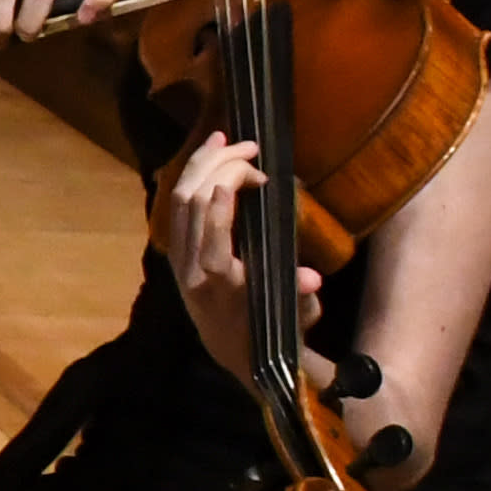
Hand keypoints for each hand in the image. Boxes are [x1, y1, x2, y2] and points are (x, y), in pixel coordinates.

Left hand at [154, 120, 312, 373]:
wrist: (235, 351)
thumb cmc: (272, 332)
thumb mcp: (294, 320)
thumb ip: (300, 299)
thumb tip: (313, 278)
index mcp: (219, 288)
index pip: (213, 245)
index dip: (221, 211)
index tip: (245, 178)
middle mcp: (191, 271)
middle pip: (191, 210)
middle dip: (218, 171)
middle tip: (250, 149)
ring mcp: (179, 258)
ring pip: (178, 202)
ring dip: (200, 165)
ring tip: (225, 139)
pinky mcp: (176, 249)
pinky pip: (176, 206)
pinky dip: (191, 177)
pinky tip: (209, 156)